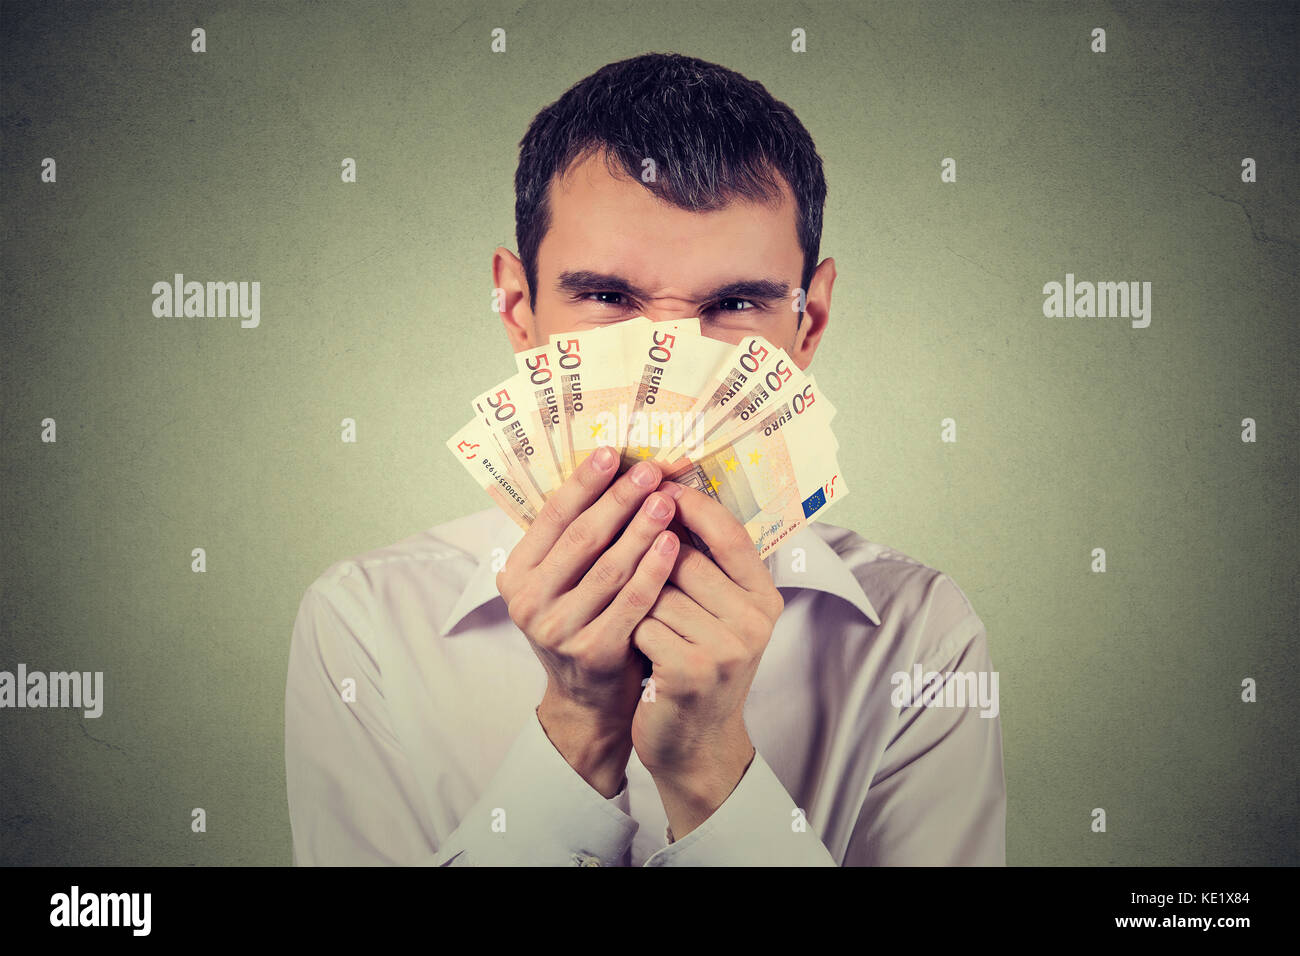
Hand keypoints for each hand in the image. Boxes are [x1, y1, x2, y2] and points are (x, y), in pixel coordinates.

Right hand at [496, 446, 681, 795]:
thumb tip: (611, 471)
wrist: (588, 699)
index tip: (612, 452)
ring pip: (607, 568)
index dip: (583, 482)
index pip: (552, 517)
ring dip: (639, 530)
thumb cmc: (584, 621)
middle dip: (618, 500)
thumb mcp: (562, 582)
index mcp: (517, 574)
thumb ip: (574, 540)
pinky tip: (672, 545)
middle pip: (581, 538)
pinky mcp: (591, 652)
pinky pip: (629, 603)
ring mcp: (557, 629)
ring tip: (666, 500)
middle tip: (650, 471)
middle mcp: (528, 601)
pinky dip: (652, 571)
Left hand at [629, 482, 784, 837]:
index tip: (659, 483)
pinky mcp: (692, 671)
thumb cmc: (696, 663)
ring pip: (657, 593)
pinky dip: (633, 635)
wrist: (694, 744)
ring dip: (638, 603)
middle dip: (650, 562)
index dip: (693, 506)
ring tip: (642, 622)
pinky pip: (644, 626)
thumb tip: (670, 492)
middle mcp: (755, 621)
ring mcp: (727, 648)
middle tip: (636, 573)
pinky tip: (639, 651)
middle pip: (683, 559)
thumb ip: (706, 564)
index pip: (730, 534)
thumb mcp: (717, 613)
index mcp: (765, 597)